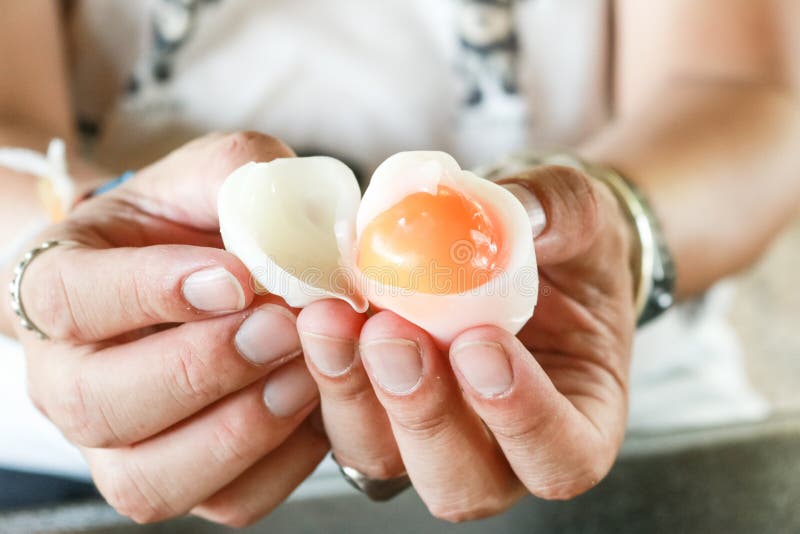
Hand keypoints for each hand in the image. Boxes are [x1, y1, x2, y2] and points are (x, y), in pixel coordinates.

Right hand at [9, 132, 328, 526]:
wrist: (198, 275)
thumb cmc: (196, 224)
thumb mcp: (212, 175)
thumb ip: (242, 180)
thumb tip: (304, 226)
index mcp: (60, 286)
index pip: (70, 297)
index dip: (151, 291)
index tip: (235, 278)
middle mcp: (69, 377)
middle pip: (98, 404)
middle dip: (200, 370)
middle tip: (281, 328)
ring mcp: (118, 443)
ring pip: (151, 477)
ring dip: (238, 430)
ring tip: (305, 375)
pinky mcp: (181, 477)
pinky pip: (223, 502)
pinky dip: (279, 466)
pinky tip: (314, 412)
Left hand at [297, 165, 635, 520]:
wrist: (509, 243)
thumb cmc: (564, 248)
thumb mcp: (582, 218)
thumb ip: (560, 211)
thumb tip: (514, 209)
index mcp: (575, 422)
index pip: (562, 458)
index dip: (522, 419)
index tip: (480, 345)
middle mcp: (499, 448)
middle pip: (459, 482)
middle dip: (420, 414)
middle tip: (392, 334)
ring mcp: (429, 431)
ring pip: (381, 457)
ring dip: (352, 393)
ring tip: (334, 318)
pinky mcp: (372, 404)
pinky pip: (337, 409)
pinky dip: (320, 365)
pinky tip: (316, 310)